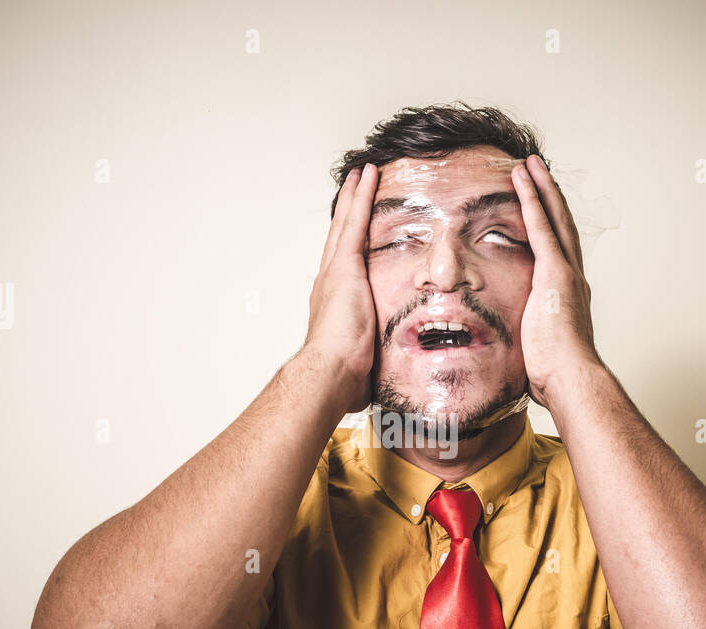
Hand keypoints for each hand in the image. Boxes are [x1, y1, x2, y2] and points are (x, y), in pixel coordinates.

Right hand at [302, 163, 379, 414]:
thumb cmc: (342, 376)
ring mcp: (335, 272)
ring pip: (347, 224)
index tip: (351, 230)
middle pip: (340, 238)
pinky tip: (368, 177)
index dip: (347, 245)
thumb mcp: (360, 362)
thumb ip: (368, 358)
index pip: (343, 266)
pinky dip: (361, 197)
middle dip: (347, 213)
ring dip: (354, 197)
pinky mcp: (345, 266)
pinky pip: (356, 222)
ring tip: (362, 174)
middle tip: (353, 187)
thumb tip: (376, 377)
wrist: (329, 372)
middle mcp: (328, 282)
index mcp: (333, 303)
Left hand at [510, 154, 601, 408]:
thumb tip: (516, 346)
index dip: (549, 225)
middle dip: (549, 196)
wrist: (570, 379)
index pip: (557, 250)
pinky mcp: (556, 274)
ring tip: (529, 164)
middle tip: (537, 170)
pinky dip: (533, 202)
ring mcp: (567, 273)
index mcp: (568, 294)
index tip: (539, 206)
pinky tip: (523, 181)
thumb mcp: (538, 348)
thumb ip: (529, 336)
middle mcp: (573, 278)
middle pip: (561, 226)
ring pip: (554, 219)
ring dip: (542, 189)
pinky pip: (541, 229)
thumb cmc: (553, 374)